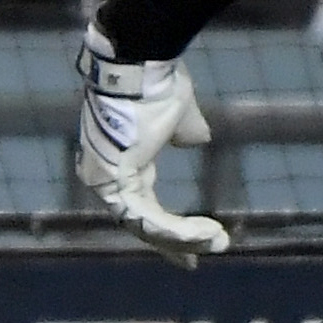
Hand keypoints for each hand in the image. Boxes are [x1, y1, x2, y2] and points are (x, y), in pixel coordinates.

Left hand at [74, 34, 226, 264]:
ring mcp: (106, 181)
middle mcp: (106, 176)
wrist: (140, 63)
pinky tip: (204, 234)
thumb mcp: (180, 114)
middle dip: (173, 244)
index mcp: (120, 161)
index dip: (166, 227)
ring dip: (184, 238)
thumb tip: (198, 138)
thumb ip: (187, 130)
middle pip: (141, 223)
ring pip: (147, 226)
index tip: (191, 243)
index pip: (140, 205)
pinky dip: (178, 229)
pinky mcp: (115, 182)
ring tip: (216, 241)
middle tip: (198, 259)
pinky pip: (149, 218)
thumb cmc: (155, 83)